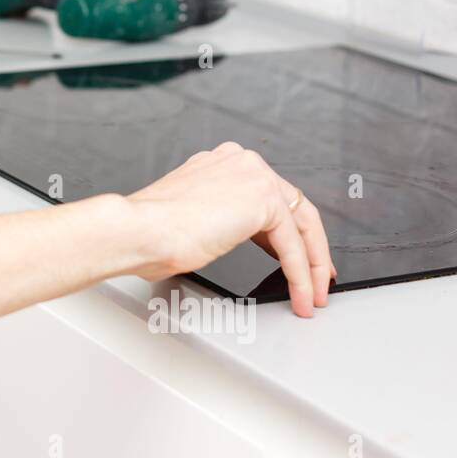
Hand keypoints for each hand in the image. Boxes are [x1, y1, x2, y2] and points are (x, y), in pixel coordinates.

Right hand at [123, 141, 336, 316]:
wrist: (138, 230)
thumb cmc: (149, 231)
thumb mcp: (193, 220)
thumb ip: (219, 221)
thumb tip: (225, 241)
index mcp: (222, 164)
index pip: (271, 198)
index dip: (289, 234)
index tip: (298, 256)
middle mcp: (241, 163)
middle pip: (295, 207)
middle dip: (312, 250)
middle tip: (319, 278)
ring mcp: (253, 176)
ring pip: (301, 224)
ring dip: (311, 266)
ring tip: (312, 295)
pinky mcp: (262, 199)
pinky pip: (293, 243)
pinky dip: (301, 273)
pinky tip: (300, 292)